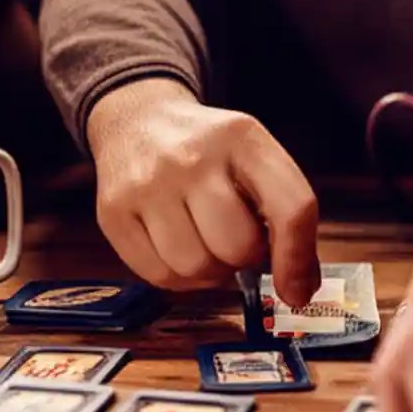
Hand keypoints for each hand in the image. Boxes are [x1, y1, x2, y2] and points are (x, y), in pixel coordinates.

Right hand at [86, 78, 320, 305]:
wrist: (137, 121)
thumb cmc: (208, 152)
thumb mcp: (255, 158)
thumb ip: (286, 213)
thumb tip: (299, 287)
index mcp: (243, 138)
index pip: (290, 209)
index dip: (297, 260)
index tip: (297, 290)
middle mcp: (192, 156)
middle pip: (238, 247)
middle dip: (244, 258)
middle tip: (234, 241)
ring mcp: (147, 184)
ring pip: (196, 267)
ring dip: (209, 271)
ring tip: (204, 242)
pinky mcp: (113, 212)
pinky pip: (159, 276)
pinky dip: (177, 277)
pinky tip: (178, 249)